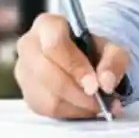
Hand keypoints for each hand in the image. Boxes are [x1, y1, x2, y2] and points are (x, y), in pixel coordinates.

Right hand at [14, 12, 130, 119]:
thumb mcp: (111, 48)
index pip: (54, 44)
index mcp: (47, 25)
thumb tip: (106, 83)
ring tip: (96, 105)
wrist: (80, 61)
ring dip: (75, 105)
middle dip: (76, 91)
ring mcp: (24, 71)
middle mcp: (29, 45)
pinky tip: (84, 108)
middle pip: (46, 72)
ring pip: (46, 95)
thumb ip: (114, 61)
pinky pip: (46, 109)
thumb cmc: (92, 50)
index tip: (94, 85)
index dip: (75, 66)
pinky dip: (69, 112)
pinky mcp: (27, 93)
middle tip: (98, 100)